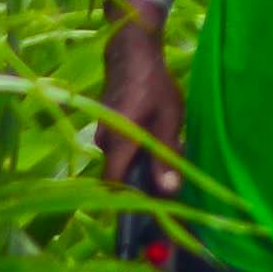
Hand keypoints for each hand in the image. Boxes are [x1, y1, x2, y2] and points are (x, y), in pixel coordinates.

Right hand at [99, 2, 183, 198]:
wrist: (130, 51)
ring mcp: (102, 135)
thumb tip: (168, 191)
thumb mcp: (168, 119)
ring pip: (123, 164)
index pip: (116, 186)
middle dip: (143, 189)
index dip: (131, 206)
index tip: (151, 221)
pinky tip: (158, 151)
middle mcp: (103, 142)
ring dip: (143, 170)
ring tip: (170, 170)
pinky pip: (121, 152)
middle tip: (170, 199)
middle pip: (121, 178)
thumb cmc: (154, 83)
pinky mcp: (107, 129)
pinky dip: (138, 156)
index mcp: (118, 142)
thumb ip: (166, 155)